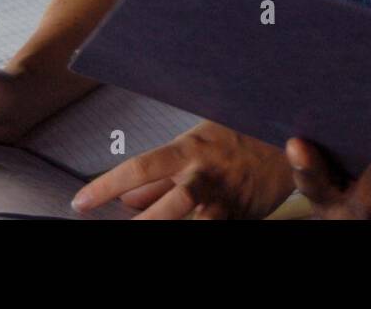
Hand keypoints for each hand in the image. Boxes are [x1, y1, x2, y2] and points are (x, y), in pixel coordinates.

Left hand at [71, 120, 294, 218]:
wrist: (290, 139)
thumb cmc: (237, 136)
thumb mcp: (196, 144)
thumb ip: (162, 175)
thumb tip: (127, 200)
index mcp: (189, 149)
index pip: (138, 169)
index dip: (106, 186)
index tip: (80, 202)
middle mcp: (203, 175)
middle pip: (164, 209)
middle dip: (139, 224)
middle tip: (115, 230)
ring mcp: (223, 199)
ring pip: (188, 225)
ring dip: (162, 228)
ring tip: (141, 232)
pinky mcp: (240, 216)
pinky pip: (212, 229)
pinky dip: (196, 233)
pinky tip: (187, 231)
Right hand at [285, 138, 370, 219]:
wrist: (365, 226)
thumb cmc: (352, 175)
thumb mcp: (338, 162)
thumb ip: (341, 132)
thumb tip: (347, 60)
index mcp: (329, 196)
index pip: (312, 181)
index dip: (305, 165)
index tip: (297, 142)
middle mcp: (358, 218)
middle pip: (368, 203)